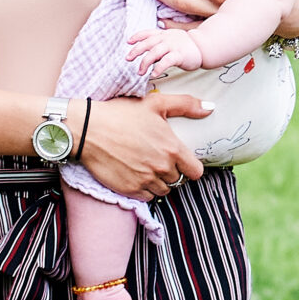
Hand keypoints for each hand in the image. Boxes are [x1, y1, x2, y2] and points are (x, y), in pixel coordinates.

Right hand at [79, 93, 209, 199]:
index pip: (196, 172)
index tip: (182, 161)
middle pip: (178, 180)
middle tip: (159, 158)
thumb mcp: (155, 102)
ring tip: (147, 166)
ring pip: (163, 190)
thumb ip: (186, 104)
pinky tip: (136, 174)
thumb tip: (210, 107)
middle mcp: (162, 168)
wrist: (88, 129)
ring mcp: (145, 181)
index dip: (191, 166)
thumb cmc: (122, 113)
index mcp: (172, 149)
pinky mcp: (129, 190)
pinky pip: (146, 197)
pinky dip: (144, 189)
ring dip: (159, 182)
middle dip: (172, 171)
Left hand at [128, 25, 207, 75]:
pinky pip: (166, 61)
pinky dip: (158, 68)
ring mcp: (173, 46)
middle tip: (128, 58)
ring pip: (155, 52)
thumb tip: (146, 50)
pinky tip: (153, 74)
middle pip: (148, 43)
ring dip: (145, 62)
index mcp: (164, 34)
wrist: (204, 46)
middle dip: (136, 50)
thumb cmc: (186, 45)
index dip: (137, 36)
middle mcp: (166, 39)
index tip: (128, 42)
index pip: (148, 33)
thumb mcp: (171, 39)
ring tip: (140, 72)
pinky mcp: (179, 55)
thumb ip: (159, 42)